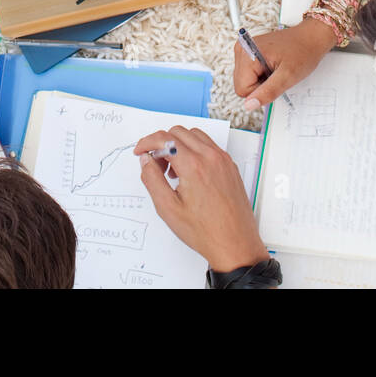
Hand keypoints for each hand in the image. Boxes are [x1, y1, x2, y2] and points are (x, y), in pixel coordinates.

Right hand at [134, 127, 267, 271]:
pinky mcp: (230, 166)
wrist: (235, 244)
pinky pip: (209, 146)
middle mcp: (210, 157)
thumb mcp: (168, 209)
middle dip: (162, 144)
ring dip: (179, 145)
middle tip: (156, 165)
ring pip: (194, 135)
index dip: (147, 143)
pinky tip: (190, 173)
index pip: (164, 138)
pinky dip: (194, 150)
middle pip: (178, 132)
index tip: (140, 152)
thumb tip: (146, 161)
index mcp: (194, 166)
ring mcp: (223, 160)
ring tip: (173, 171)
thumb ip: (152, 179)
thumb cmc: (205, 231)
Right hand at [234, 21, 335, 107]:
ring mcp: (245, 49)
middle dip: (261, 85)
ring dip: (261, 80)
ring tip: (276, 68)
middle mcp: (242, 49)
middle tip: (277, 73)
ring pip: (245, 81)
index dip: (261, 90)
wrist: (310, 38)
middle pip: (241, 85)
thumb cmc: (303, 52)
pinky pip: (249, 73)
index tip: (275, 79)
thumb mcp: (288, 76)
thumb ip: (267, 92)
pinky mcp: (250, 51)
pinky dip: (262, 74)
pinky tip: (273, 65)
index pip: (242, 89)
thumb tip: (249, 105)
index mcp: (248, 53)